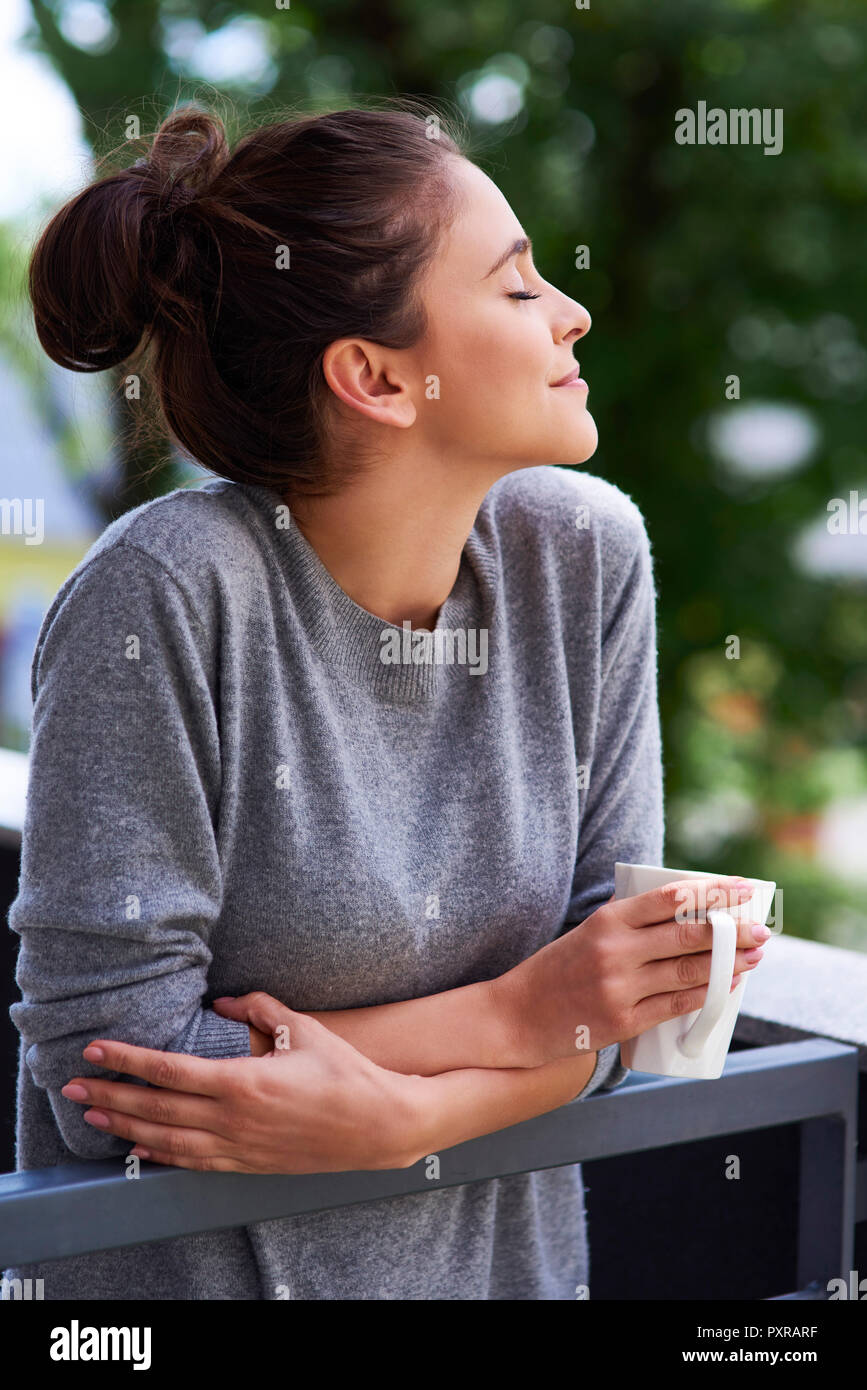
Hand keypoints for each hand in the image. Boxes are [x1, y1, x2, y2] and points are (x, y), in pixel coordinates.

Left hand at [60, 993, 420, 1172]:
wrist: (378, 1125)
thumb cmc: (344, 1072)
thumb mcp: (303, 1028)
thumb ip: (258, 1008)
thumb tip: (221, 1002)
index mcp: (243, 1082)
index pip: (169, 1071)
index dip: (127, 1060)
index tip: (97, 1051)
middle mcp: (233, 1119)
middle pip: (156, 1109)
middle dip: (109, 1097)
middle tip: (72, 1088)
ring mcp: (239, 1146)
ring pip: (167, 1142)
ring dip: (126, 1129)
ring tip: (94, 1118)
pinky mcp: (249, 1164)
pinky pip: (193, 1162)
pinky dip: (161, 1155)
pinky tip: (142, 1148)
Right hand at [496, 877, 769, 1066]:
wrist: (518, 1015)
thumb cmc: (557, 969)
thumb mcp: (587, 931)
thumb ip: (628, 919)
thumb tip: (683, 907)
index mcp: (608, 920)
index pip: (671, 898)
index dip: (714, 892)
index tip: (744, 888)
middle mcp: (616, 951)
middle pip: (689, 935)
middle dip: (733, 930)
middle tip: (763, 928)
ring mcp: (620, 988)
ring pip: (690, 972)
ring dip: (730, 964)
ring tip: (755, 955)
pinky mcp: (623, 1022)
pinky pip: (677, 1005)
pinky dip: (708, 993)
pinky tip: (728, 985)